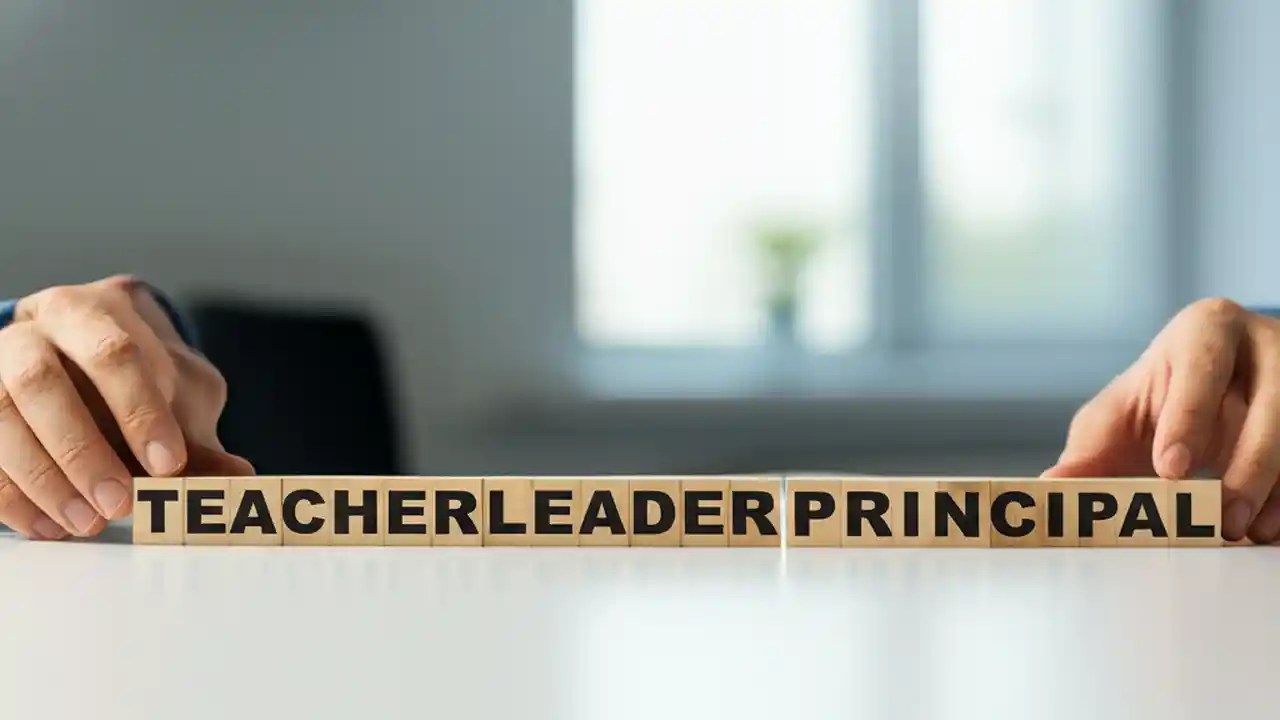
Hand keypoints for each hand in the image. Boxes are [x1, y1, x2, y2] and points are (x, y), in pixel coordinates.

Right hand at [0, 275, 251, 539]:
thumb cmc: (138, 376)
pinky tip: (45, 528)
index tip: (168, 465)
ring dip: (42, 480)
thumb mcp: (178, 393)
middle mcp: (32, 331)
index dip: (140, 411)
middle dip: (81, 451)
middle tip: (120, 504)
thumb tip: (240, 477)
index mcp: (93, 312)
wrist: (80, 354)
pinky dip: (11, 497)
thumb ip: (199, 436)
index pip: (115, 353)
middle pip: (41, 383)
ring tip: (85, 524)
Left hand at [1045, 298, 1279, 542]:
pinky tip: (1275, 526)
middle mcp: (1266, 344)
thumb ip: (1089, 449)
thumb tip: (1051, 486)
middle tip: (1223, 521)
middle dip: (1249, 467)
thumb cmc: (1164, 394)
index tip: (1170, 470)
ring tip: (1251, 532)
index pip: (1201, 368)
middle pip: (1274, 403)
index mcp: (1208, 330)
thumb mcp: (1123, 412)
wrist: (1224, 378)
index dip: (1188, 419)